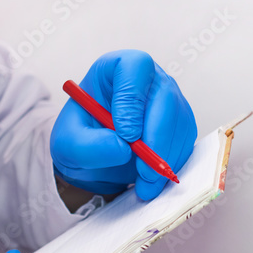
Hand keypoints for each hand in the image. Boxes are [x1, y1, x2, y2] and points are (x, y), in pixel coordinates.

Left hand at [50, 49, 197, 200]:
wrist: (93, 153)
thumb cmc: (79, 138)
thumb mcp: (67, 145)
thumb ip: (87, 146)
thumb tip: (123, 148)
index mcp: (117, 67)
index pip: (135, 67)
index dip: (134, 99)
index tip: (126, 135)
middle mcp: (148, 78)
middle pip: (166, 96)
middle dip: (157, 139)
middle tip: (143, 171)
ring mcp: (169, 98)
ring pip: (180, 121)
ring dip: (166, 157)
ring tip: (144, 184)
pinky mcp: (180, 121)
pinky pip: (185, 140)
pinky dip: (173, 163)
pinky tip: (153, 180)